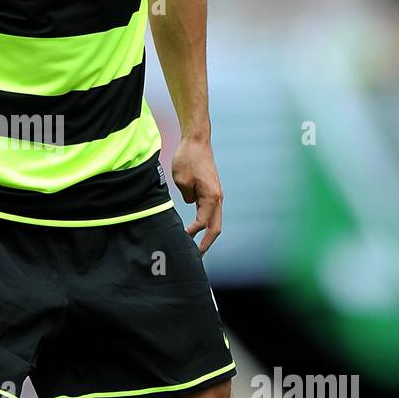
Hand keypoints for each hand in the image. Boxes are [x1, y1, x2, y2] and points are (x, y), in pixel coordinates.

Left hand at [171, 137, 222, 252]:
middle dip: (207, 243)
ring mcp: (216, 194)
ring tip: (196, 247)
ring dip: (206, 234)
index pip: (204, 223)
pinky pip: (210, 211)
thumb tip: (191, 203)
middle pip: (215, 227)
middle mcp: (217, 197)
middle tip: (196, 256)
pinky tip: (196, 229)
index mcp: (212, 197)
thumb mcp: (181, 180)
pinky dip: (204, 222)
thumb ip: (186, 196)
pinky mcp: (211, 191)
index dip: (193, 233)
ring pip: (214, 220)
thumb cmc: (188, 158)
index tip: (182, 239)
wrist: (197, 140)